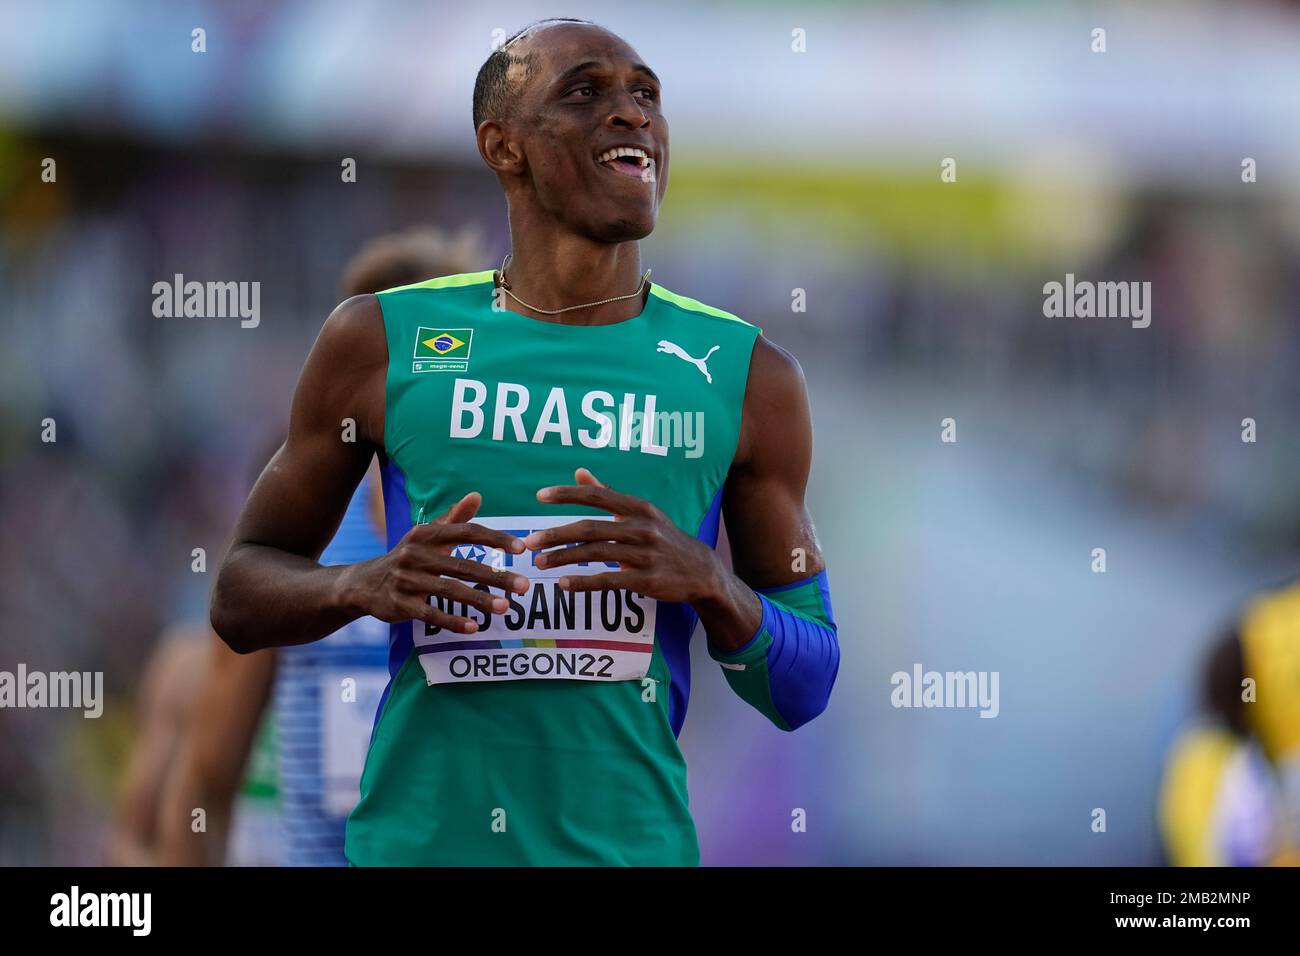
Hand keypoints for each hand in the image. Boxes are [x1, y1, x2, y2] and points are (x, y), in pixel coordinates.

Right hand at [341, 492, 527, 633]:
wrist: (362, 583)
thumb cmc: (406, 556)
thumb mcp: (426, 535)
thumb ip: (453, 518)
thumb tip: (477, 496)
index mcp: (426, 534)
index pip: (467, 532)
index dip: (495, 539)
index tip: (521, 548)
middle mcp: (416, 554)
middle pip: (463, 564)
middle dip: (496, 576)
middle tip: (525, 586)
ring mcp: (406, 579)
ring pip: (449, 590)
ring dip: (479, 599)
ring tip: (506, 608)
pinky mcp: (399, 603)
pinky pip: (430, 613)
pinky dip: (452, 621)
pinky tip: (474, 628)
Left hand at [523, 468, 722, 603]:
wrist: (701, 571)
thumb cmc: (664, 537)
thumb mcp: (641, 512)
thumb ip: (608, 493)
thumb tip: (579, 471)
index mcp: (639, 507)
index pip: (598, 495)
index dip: (568, 494)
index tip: (540, 496)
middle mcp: (642, 527)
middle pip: (591, 528)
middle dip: (556, 534)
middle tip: (530, 542)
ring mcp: (646, 554)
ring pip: (596, 554)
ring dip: (564, 559)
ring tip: (540, 563)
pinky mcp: (647, 580)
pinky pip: (609, 580)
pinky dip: (584, 582)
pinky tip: (564, 584)